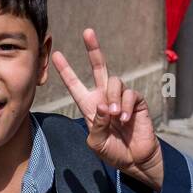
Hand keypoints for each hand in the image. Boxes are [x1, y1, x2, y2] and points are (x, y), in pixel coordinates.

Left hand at [52, 28, 162, 190]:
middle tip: (87, 32)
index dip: (66, 71)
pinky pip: (130, 94)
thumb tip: (103, 106)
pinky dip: (125, 105)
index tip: (56, 56)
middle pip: (99, 67)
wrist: (134, 160)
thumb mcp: (96, 143)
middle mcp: (105, 97)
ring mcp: (121, 98)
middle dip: (93, 49)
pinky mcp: (136, 102)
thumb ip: (97, 126)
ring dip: (113, 98)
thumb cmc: (113, 152)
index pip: (75, 85)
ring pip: (115, 82)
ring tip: (115, 117)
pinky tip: (124, 119)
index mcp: (90, 106)